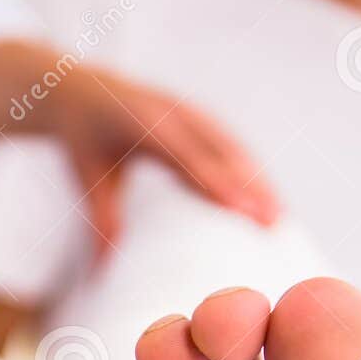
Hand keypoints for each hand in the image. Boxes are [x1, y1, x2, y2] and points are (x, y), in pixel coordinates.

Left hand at [55, 66, 280, 247]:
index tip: (245, 210)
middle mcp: (173, 111)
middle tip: (274, 222)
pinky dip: (249, 167)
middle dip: (250, 184)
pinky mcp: (198, 116)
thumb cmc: (83, 136)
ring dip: (257, 176)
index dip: (220, 183)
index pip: (188, 156)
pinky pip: (229, 142)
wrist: (83, 90)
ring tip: (277, 215)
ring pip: (232, 145)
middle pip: (220, 149)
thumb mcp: (86, 175)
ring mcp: (189, 110)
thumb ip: (101, 217)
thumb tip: (103, 269)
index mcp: (143, 121)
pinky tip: (263, 193)